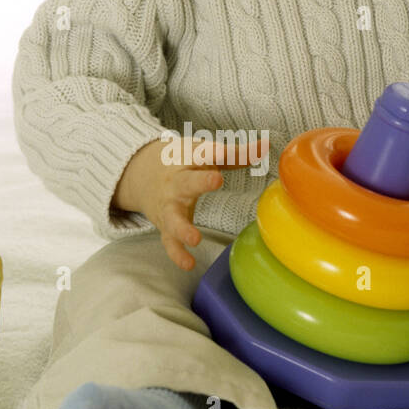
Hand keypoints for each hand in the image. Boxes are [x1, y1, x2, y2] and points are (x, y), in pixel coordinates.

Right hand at [111, 133, 269, 271]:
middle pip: (186, 182)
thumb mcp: (204, 154)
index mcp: (188, 160)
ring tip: (195, 239)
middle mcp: (176, 183)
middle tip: (215, 180)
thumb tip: (266, 145)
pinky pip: (169, 241)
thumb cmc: (183, 163)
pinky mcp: (165, 225)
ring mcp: (169, 206)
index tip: (226, 151)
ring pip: (173, 218)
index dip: (216, 152)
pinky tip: (189, 264)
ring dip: (183, 229)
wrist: (142, 173)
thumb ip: (235, 154)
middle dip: (199, 182)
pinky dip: (177, 254)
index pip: (202, 153)